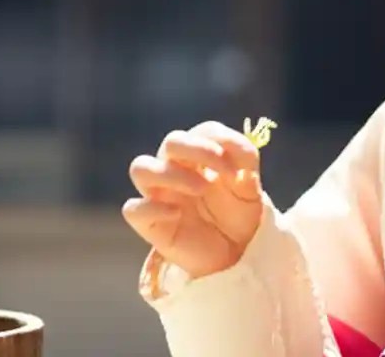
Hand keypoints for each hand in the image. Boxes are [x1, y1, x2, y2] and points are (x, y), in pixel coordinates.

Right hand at [123, 121, 264, 279]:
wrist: (234, 254)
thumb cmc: (238, 214)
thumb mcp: (251, 189)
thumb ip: (246, 165)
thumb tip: (239, 150)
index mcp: (201, 154)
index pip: (205, 131)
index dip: (223, 141)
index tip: (241, 164)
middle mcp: (176, 168)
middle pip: (172, 141)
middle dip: (197, 150)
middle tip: (220, 172)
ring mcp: (160, 194)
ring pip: (141, 167)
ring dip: (170, 173)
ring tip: (200, 189)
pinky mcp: (150, 222)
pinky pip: (133, 209)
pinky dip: (151, 208)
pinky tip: (176, 214)